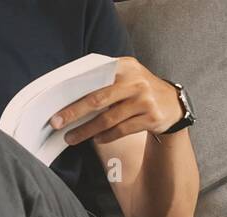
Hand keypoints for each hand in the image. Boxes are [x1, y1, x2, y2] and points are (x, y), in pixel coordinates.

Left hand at [52, 57, 183, 145]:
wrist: (172, 103)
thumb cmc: (139, 91)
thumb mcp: (126, 76)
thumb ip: (103, 80)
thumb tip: (68, 98)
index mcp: (125, 66)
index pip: (94, 78)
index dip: (73, 91)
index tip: (54, 102)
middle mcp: (135, 81)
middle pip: (97, 99)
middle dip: (73, 112)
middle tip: (56, 123)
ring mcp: (144, 100)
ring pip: (108, 119)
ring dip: (86, 131)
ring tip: (70, 138)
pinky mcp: (150, 117)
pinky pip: (121, 130)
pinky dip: (105, 137)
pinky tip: (95, 139)